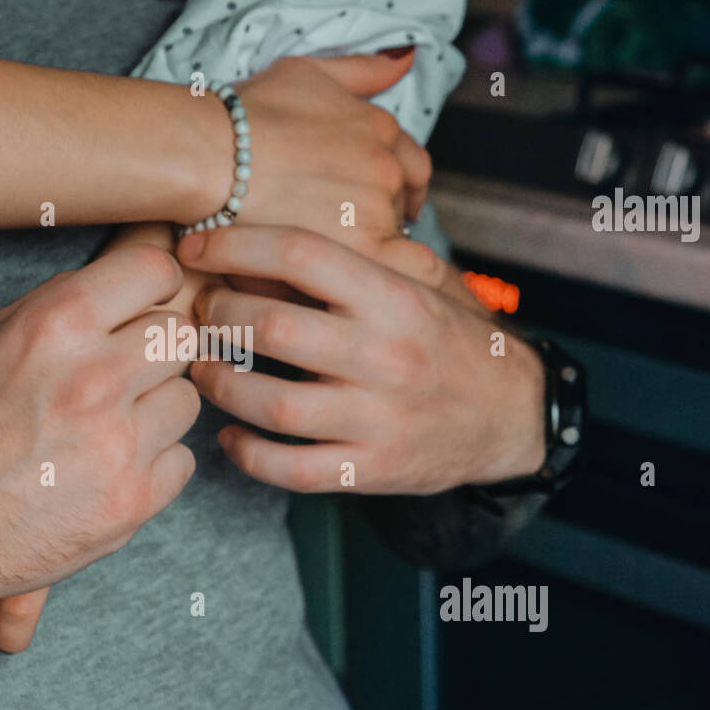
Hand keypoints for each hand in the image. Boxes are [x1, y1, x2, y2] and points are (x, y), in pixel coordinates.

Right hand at [0, 243, 201, 709]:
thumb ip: (56, 307)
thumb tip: (116, 285)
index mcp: (56, 326)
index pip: (154, 270)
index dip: (154, 284)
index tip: (147, 302)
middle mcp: (95, 378)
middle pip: (182, 337)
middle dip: (155, 351)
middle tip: (123, 374)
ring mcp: (120, 444)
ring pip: (188, 400)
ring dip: (156, 410)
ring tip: (107, 428)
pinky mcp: (133, 501)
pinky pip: (182, 460)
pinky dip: (153, 465)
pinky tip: (107, 470)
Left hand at [177, 226, 546, 494]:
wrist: (512, 413)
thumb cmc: (448, 340)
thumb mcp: (417, 285)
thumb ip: (352, 264)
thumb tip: (262, 239)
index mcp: (393, 299)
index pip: (302, 255)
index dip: (236, 246)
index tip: (197, 249)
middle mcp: (385, 356)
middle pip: (274, 328)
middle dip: (219, 315)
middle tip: (199, 312)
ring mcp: (378, 419)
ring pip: (273, 404)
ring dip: (221, 386)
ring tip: (204, 370)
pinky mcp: (372, 470)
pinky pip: (293, 470)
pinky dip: (250, 455)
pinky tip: (231, 437)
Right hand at [201, 51, 431, 261]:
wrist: (209, 158)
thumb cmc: (244, 117)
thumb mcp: (308, 72)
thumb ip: (363, 70)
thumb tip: (405, 60)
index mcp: (380, 128)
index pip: (412, 165)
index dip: (397, 186)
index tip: (376, 201)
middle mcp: (387, 168)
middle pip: (399, 205)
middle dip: (378, 217)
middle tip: (340, 233)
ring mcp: (376, 210)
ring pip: (389, 243)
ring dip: (364, 250)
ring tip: (327, 262)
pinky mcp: (360, 251)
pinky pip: (383, 273)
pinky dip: (365, 278)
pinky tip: (338, 284)